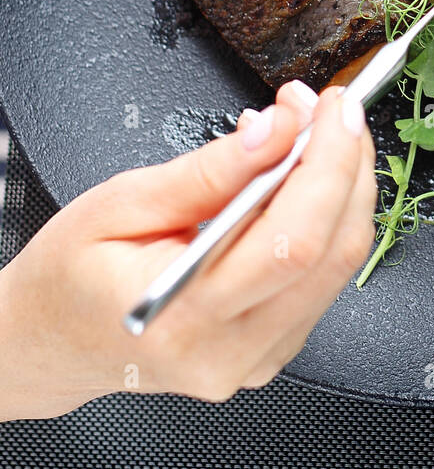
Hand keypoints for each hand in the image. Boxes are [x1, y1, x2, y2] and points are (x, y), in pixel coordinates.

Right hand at [0, 84, 375, 419]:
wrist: (51, 339)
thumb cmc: (72, 273)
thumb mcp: (122, 202)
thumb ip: (210, 170)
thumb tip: (279, 131)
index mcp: (183, 316)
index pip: (292, 242)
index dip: (328, 165)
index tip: (330, 108)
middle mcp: (229, 351)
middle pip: (331, 253)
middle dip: (347, 166)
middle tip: (328, 109)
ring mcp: (254, 360)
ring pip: (339, 266)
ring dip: (343, 188)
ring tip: (310, 134)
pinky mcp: (269, 351)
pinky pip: (322, 280)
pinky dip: (326, 219)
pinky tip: (299, 181)